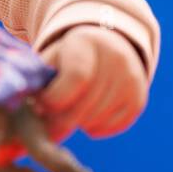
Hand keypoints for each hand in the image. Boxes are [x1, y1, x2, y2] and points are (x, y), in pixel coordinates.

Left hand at [36, 25, 148, 140]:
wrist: (105, 46)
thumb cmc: (68, 57)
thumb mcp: (52, 58)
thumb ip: (40, 83)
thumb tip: (33, 119)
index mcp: (87, 42)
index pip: (76, 77)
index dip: (54, 98)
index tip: (42, 104)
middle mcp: (115, 57)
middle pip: (84, 105)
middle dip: (60, 120)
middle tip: (48, 125)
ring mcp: (131, 79)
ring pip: (96, 120)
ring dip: (76, 124)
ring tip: (67, 115)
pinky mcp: (138, 98)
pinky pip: (112, 127)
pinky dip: (94, 129)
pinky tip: (85, 118)